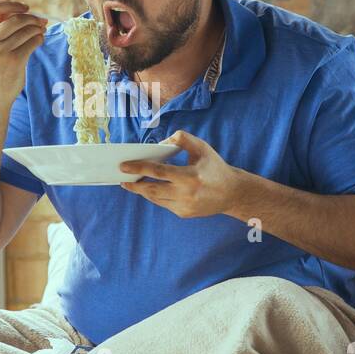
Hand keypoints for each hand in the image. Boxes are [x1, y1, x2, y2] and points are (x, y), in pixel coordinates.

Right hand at [0, 0, 47, 106]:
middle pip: (14, 18)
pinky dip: (39, 38)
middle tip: (40, 20)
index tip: (24, 7)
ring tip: (41, 29)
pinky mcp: (14, 61)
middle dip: (31, 17)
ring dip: (38, 28)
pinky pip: (32, 42)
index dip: (12, 4)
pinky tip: (39, 40)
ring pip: (26, 30)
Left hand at [118, 130, 245, 217]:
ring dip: (142, 190)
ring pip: (155, 199)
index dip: (139, 168)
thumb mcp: (202, 148)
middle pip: (151, 190)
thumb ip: (182, 139)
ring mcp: (184, 206)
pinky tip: (150, 188)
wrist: (232, 193)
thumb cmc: (214, 167)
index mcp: (190, 176)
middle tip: (122, 178)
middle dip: (134, 184)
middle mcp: (186, 194)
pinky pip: (163, 204)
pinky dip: (155, 196)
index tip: (124, 166)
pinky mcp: (184, 214)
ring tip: (132, 183)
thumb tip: (160, 143)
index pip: (158, 172)